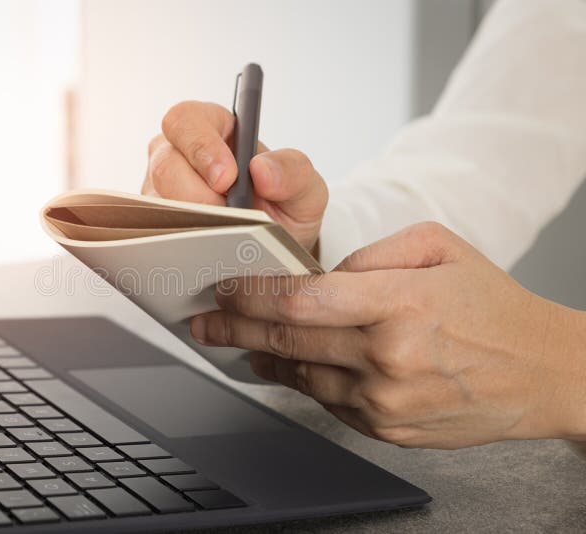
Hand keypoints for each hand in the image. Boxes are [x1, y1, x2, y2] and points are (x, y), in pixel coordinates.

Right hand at [142, 101, 326, 252]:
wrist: (275, 249)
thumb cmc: (284, 207)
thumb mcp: (306, 189)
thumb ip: (294, 172)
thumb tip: (262, 170)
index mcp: (213, 128)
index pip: (186, 121)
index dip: (200, 147)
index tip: (227, 179)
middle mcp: (180, 155)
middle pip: (165, 164)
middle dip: (196, 194)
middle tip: (228, 215)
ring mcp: (163, 191)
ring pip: (157, 202)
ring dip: (191, 222)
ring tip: (226, 234)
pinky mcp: (158, 224)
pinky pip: (158, 232)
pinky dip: (184, 242)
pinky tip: (210, 250)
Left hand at [190, 222, 585, 448]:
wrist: (543, 372)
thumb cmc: (491, 305)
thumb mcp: (438, 247)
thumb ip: (370, 255)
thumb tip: (319, 275)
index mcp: (399, 303)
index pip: (302, 299)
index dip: (252, 295)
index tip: (224, 289)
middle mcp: (388, 357)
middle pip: (288, 342)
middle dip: (236, 329)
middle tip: (205, 322)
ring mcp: (386, 400)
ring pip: (301, 376)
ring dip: (264, 358)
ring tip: (240, 342)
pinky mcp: (388, 429)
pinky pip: (328, 402)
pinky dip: (303, 381)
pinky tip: (289, 366)